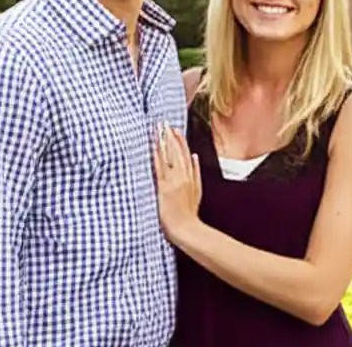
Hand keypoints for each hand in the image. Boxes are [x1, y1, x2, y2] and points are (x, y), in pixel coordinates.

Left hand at [152, 122, 201, 243]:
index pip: (184, 154)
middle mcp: (183, 176)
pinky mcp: (165, 187)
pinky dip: (158, 156)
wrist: (187, 229)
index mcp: (191, 176)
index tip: (174, 129)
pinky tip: (154, 147)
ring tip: (159, 129)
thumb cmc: (189, 214)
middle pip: (177, 152)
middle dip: (170, 136)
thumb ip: (196, 172)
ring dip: (164, 142)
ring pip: (169, 157)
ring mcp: (174, 181)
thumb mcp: (197, 191)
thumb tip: (194, 157)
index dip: (179, 140)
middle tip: (164, 123)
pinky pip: (160, 168)